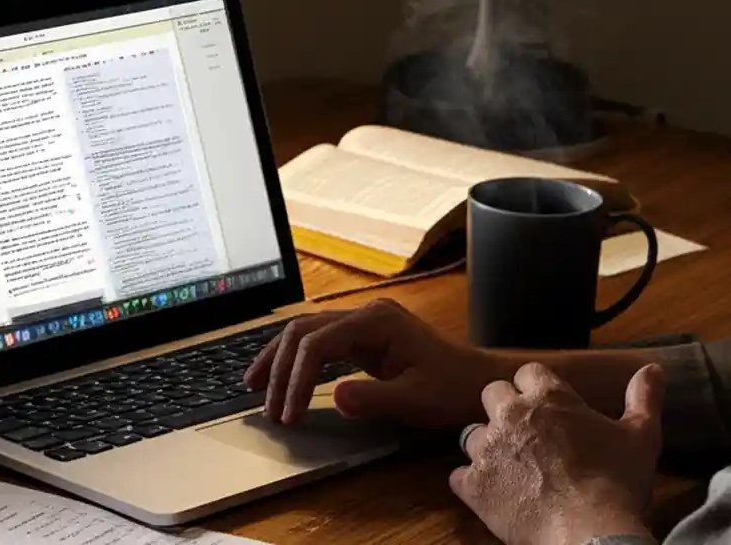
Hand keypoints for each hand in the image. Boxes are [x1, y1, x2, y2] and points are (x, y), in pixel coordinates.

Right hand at [244, 298, 500, 426]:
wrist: (478, 382)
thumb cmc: (452, 390)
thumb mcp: (415, 400)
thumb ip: (374, 399)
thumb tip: (333, 396)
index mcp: (377, 322)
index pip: (318, 343)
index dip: (295, 379)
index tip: (288, 415)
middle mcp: (366, 315)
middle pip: (304, 331)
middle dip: (279, 368)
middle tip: (266, 407)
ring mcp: (365, 323)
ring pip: (307, 332)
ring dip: (280, 359)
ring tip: (252, 386)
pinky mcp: (365, 337)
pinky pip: (321, 343)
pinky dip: (297, 360)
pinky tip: (281, 377)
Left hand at [451, 362, 663, 544]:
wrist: (590, 532)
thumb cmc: (617, 482)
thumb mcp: (641, 435)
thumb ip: (644, 397)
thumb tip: (654, 368)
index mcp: (549, 397)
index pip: (528, 372)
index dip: (536, 388)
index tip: (547, 407)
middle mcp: (512, 415)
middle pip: (492, 393)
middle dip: (504, 409)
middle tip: (525, 435)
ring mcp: (488, 450)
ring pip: (472, 434)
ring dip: (488, 447)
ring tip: (509, 467)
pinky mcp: (473, 486)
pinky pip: (458, 476)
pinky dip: (471, 483)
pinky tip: (492, 494)